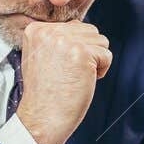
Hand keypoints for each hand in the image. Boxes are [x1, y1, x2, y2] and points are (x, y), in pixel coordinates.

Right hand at [14, 20, 111, 143]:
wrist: (41, 117)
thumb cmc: (44, 92)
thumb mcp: (39, 56)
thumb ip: (55, 39)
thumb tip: (80, 28)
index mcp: (36, 30)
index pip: (72, 26)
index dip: (73, 50)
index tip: (58, 68)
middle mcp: (49, 31)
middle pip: (89, 31)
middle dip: (87, 53)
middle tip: (69, 74)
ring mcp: (66, 41)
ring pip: (100, 40)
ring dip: (95, 60)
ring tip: (75, 77)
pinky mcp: (82, 53)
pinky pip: (106, 55)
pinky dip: (101, 71)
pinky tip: (83, 82)